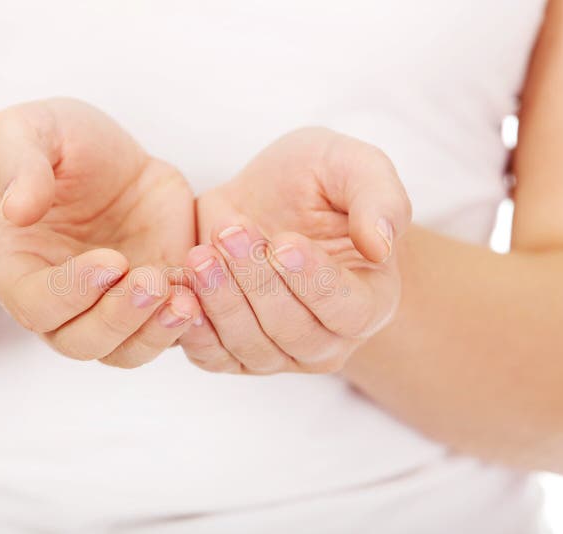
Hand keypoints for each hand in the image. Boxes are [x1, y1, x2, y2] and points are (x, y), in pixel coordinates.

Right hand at [0, 98, 199, 367]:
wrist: (103, 155)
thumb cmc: (53, 144)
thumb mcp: (25, 132)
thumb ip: (18, 164)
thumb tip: (17, 210)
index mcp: (20, 271)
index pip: (38, 305)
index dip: (73, 292)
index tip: (110, 260)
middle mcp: (64, 303)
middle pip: (84, 342)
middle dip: (120, 320)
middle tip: (153, 281)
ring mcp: (113, 305)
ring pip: (128, 349)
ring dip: (156, 333)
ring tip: (187, 301)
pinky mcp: (158, 295)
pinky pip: (171, 327)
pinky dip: (191, 319)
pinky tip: (213, 289)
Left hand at [179, 128, 411, 373]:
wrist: (268, 199)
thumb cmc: (318, 183)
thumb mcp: (353, 167)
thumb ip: (380, 198)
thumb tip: (381, 244)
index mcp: (370, 300)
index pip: (348, 309)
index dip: (315, 281)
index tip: (283, 242)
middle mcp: (329, 339)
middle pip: (293, 331)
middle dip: (257, 283)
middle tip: (230, 234)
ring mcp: (279, 353)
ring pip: (250, 346)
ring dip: (222, 301)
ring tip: (199, 254)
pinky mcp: (233, 353)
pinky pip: (212, 356)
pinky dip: (192, 327)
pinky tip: (180, 288)